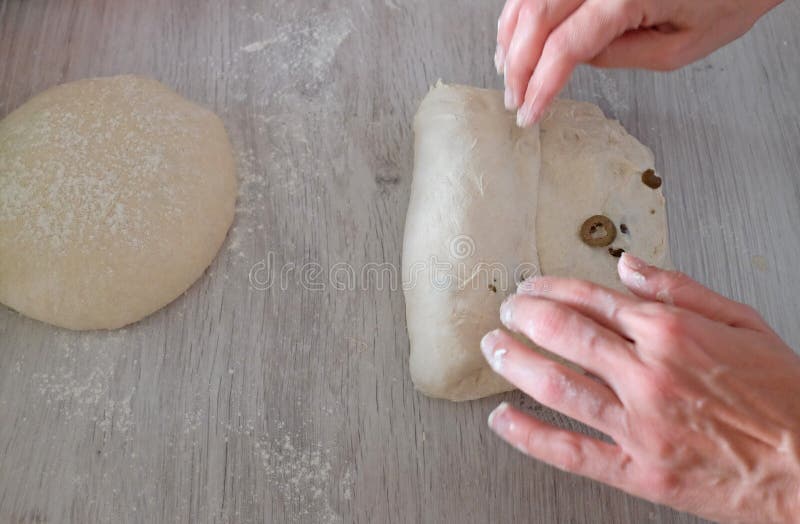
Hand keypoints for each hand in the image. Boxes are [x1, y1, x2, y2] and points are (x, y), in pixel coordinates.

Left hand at [480, 253, 799, 522]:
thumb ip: (678, 288)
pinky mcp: (639, 469)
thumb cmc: (783, 394)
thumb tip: (627, 264)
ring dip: (513, 362)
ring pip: (556, 384)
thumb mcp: (741, 321)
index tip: (530, 287)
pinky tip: (502, 419)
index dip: (550, 289)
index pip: (590, 298)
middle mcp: (647, 373)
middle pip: (563, 333)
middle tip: (506, 312)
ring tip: (493, 348)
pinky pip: (569, 450)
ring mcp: (639, 424)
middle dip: (523, 316)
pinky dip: (528, 434)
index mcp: (671, 333)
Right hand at [495, 0, 783, 126]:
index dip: (540, 84)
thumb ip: (620, 57)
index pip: (565, 46)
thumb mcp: (680, 47)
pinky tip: (519, 33)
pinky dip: (523, 10)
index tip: (529, 113)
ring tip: (508, 71)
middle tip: (513, 99)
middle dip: (517, 64)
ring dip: (512, 35)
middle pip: (537, 17)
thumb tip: (574, 62)